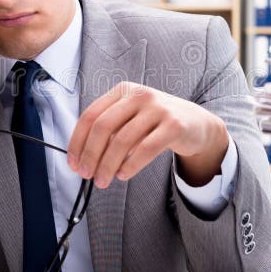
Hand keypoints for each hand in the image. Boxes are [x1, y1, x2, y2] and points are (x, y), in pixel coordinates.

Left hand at [67, 82, 228, 188]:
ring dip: (108, 165)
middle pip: (103, 127)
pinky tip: (123, 175)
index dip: (78, 141)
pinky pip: (145, 149)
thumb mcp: (131, 118)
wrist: (197, 124)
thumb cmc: (157, 123)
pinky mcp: (174, 125)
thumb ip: (109, 131)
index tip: (74, 163)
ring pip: (122, 140)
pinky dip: (130, 165)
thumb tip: (82, 158)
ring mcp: (158, 108)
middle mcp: (139, 95)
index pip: (90, 115)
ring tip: (103, 180)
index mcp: (123, 91)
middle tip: (86, 175)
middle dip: (90, 154)